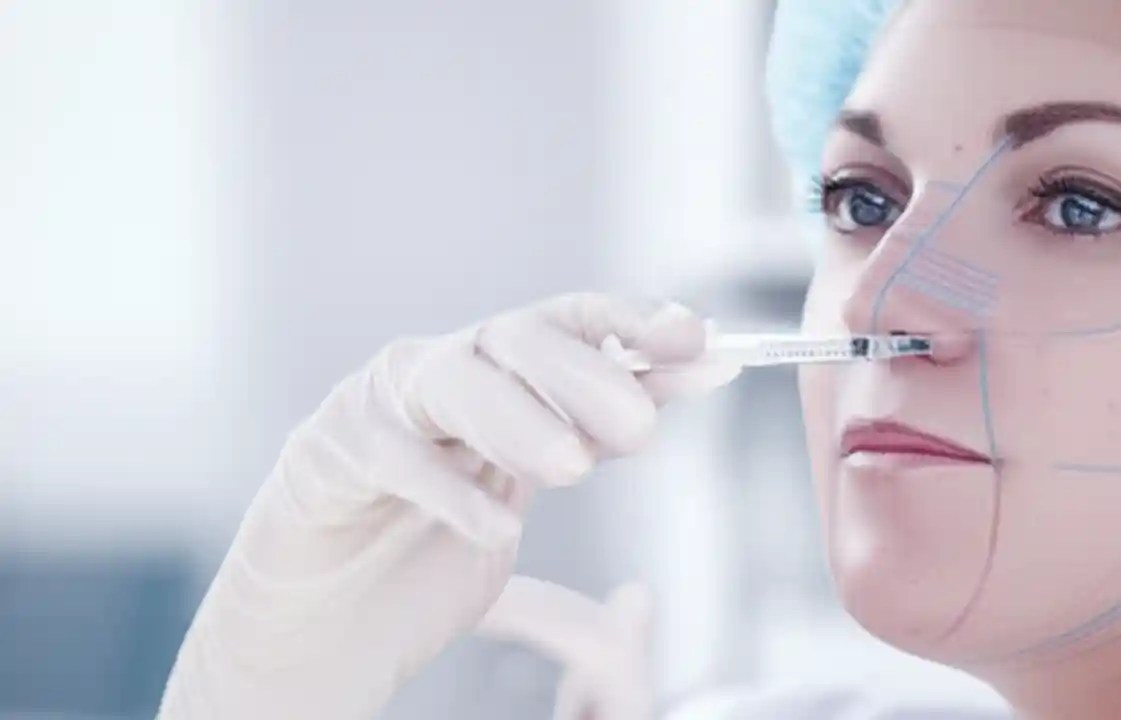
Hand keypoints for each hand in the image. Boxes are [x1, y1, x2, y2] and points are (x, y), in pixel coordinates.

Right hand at [158, 294, 738, 718]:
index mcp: (496, 364)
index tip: (694, 337)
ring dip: (520, 419)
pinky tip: (498, 527)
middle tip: (640, 431)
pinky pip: (395, 460)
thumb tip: (708, 363)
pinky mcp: (330, 455)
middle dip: (584, 376)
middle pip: (516, 338)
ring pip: (454, 381)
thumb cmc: (441, 528)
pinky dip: (450, 492)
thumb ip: (611, 420)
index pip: (571, 318)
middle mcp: (442, 366)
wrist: (332, 602)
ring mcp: (381, 403)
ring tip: (573, 467)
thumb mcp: (538, 472)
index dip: (633, 322)